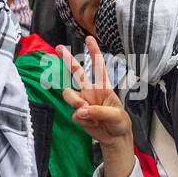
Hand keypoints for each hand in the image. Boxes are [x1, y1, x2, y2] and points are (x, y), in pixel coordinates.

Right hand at [58, 36, 134, 176]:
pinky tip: (92, 123)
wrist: (115, 138)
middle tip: (58, 47)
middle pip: (76, 72)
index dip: (94, 52)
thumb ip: (98, 111)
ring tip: (84, 111)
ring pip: (68, 94)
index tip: (89, 38)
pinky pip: (74, 114)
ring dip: (74, 101)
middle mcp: (91, 91)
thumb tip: (80, 110)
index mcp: (104, 87)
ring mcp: (83, 102)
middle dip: (67, 59)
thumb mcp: (115, 115)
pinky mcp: (78, 114)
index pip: (99, 66)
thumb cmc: (119, 123)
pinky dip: (82, 120)